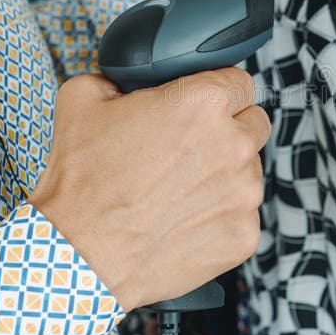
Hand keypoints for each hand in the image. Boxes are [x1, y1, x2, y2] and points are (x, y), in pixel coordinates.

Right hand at [29, 70, 270, 312]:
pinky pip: (244, 215)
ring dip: (226, 176)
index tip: (208, 105)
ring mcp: (243, 193)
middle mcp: (233, 145)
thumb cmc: (83, 184)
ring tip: (180, 191)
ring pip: (250, 171)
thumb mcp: (82, 101)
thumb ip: (117, 79)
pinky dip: (221, 217)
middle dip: (229, 131)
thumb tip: (124, 81)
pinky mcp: (244, 234)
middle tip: (191, 149)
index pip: (240, 81)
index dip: (220, 91)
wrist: (81, 255)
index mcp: (202, 103)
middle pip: (254, 123)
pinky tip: (184, 220)